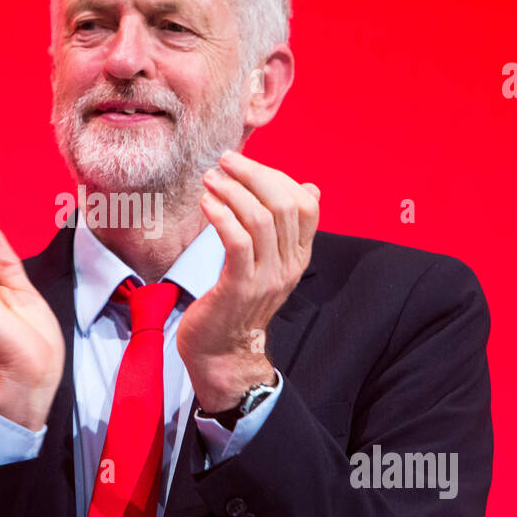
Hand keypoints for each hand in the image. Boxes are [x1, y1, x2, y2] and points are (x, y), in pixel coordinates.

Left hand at [178, 151, 319, 412]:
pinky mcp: (239, 288)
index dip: (277, 177)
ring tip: (209, 179)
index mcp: (298, 256)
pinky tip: (206, 204)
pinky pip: (237, 242)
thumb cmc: (236, 304)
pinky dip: (222, 216)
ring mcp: (266, 278)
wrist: (223, 355)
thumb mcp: (267, 263)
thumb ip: (283, 229)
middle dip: (253, 174)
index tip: (245, 164)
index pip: (305, 205)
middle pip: (284, 205)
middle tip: (224, 160)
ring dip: (233, 191)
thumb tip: (310, 187)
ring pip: (261, 219)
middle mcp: (288, 265)